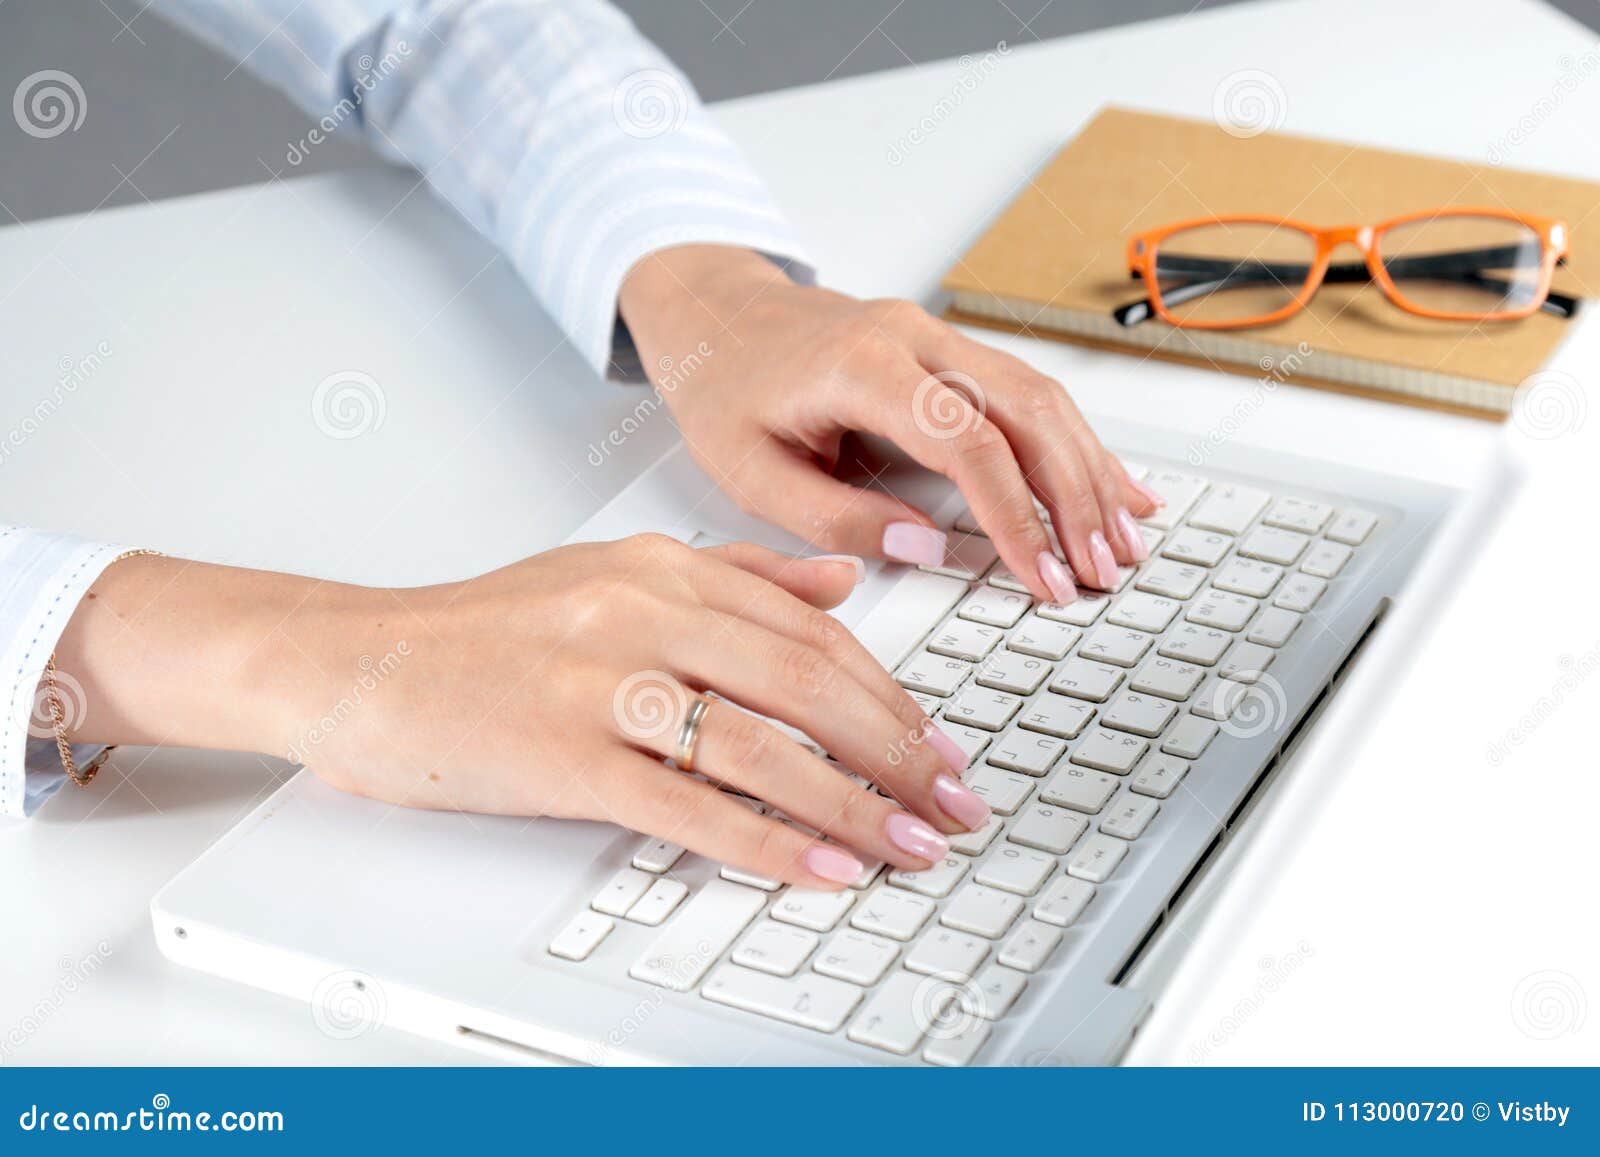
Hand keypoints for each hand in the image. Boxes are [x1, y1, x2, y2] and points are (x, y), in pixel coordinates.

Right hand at [53, 543, 987, 888]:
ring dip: (852, 804)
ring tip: (909, 845)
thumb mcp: (613, 573)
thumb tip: (843, 583)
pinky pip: (684, 802)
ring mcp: (600, 679)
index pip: (811, 628)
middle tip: (954, 803)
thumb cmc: (485, 631)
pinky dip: (764, 840)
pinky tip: (818, 869)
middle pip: (807, 681)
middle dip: (899, 750)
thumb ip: (735, 573)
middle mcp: (642, 610)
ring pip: (760, 743)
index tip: (939, 745)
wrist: (356, 661)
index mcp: (663, 565)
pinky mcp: (559, 752)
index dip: (891, 692)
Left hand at [619, 245, 1164, 604]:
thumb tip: (928, 548)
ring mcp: (936, 335)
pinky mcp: (948, 348)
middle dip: (1075, 496)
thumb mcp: (749, 472)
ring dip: (1089, 470)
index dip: (1015, 513)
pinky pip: (1027, 391)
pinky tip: (1110, 484)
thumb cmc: (725, 389)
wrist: (714, 314)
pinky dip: (1073, 442)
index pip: (967, 440)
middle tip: (1101, 569)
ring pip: (1040, 396)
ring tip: (1122, 540)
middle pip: (1026, 410)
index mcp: (861, 365)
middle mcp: (911, 337)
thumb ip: (834, 517)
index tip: (1042, 575)